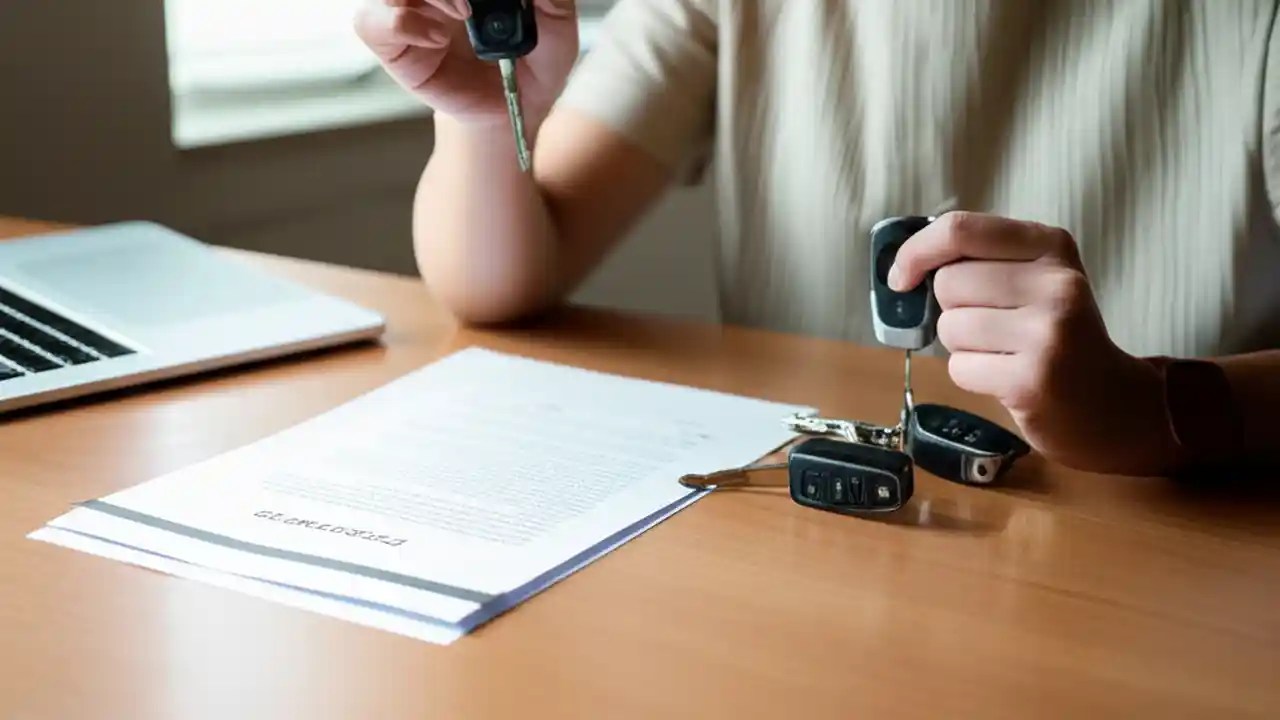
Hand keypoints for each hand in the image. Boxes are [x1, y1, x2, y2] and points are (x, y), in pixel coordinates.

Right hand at [354, 0, 579, 124]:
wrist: (515, 113)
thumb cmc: (533, 68)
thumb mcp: (558, 34)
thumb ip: (554, 3)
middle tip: (471, 1)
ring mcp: (410, 13)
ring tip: (462, 12)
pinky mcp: (395, 46)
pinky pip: (372, 22)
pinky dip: (400, 23)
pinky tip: (436, 38)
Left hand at [890, 212, 1175, 475]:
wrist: (1112, 404)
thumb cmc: (1059, 335)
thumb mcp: (1038, 278)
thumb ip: (984, 259)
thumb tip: (905, 265)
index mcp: (1051, 246)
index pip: (960, 230)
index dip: (916, 251)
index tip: (901, 277)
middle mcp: (1056, 284)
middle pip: (947, 283)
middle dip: (952, 309)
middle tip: (993, 326)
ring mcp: (1047, 333)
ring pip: (949, 327)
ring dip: (962, 345)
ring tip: (1003, 352)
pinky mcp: (1031, 380)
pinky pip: (959, 368)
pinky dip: (971, 375)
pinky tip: (1006, 378)